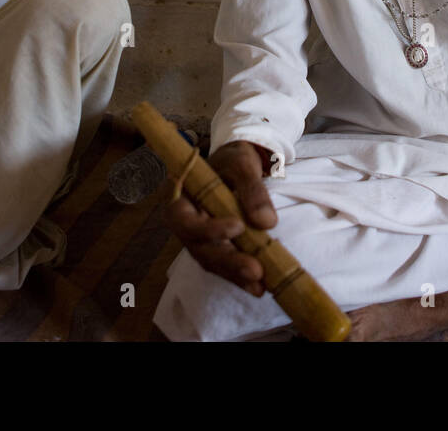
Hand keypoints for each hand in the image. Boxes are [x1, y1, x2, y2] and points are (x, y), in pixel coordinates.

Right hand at [163, 140, 277, 297]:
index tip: (238, 225)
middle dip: (228, 261)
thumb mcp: (243, 163)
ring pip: (212, 262)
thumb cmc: (233, 160)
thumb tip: (266, 222)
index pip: (184, 221)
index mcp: (181, 200)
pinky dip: (241, 277)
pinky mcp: (217, 249)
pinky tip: (260, 287)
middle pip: (199, 248)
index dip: (207, 230)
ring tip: (261, 284)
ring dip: (235, 274)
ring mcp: (201, 240)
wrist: (238, 167)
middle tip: (255, 269)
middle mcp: (187, 224)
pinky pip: (225, 266)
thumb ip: (252, 189)